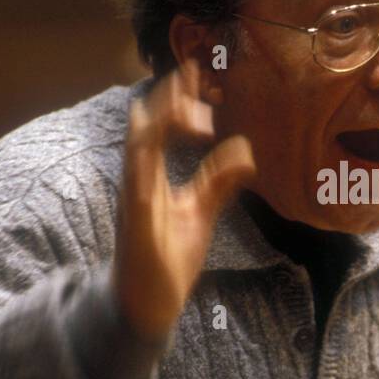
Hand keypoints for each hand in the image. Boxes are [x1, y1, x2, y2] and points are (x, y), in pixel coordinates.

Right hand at [114, 58, 255, 340]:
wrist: (147, 305)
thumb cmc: (167, 260)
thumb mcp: (201, 213)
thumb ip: (217, 182)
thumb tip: (244, 151)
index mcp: (153, 176)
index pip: (162, 126)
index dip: (177, 98)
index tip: (198, 74)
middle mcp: (139, 179)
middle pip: (148, 124)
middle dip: (169, 96)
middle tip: (196, 73)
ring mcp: (134, 195)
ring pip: (139, 142)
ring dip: (161, 116)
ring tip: (186, 99)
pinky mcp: (134, 216)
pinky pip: (136, 176)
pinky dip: (145, 150)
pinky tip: (155, 129)